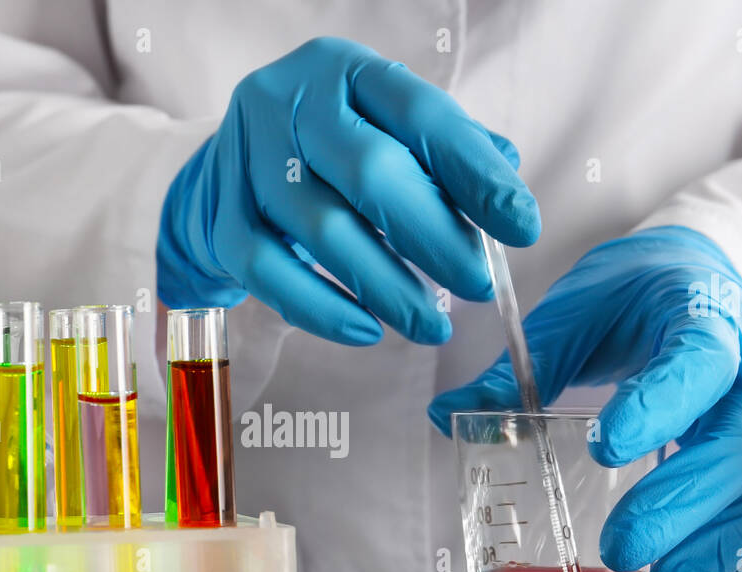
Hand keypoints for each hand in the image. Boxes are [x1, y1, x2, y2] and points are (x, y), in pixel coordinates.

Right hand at [156, 37, 540, 344]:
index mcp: (345, 69)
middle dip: (432, 236)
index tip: (520, 226)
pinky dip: (321, 309)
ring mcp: (246, 160)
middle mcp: (290, 102)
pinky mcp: (221, 219)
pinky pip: (270, 273)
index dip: (476, 173)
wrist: (223, 173)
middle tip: (476, 285)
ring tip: (431, 325)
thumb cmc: (326, 154)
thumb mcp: (385, 133)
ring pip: (321, 229)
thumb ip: (445, 157)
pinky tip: (367, 331)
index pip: (421, 115)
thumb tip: (508, 199)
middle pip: (368, 172)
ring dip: (385, 286)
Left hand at [428, 226, 741, 571]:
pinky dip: (725, 562)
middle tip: (619, 549)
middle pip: (739, 444)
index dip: (659, 405)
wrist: (702, 275)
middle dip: (680, 505)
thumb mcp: (576, 311)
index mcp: (704, 312)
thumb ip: (520, 367)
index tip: (605, 447)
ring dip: (711, 553)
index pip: (698, 357)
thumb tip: (445, 416)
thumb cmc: (636, 294)